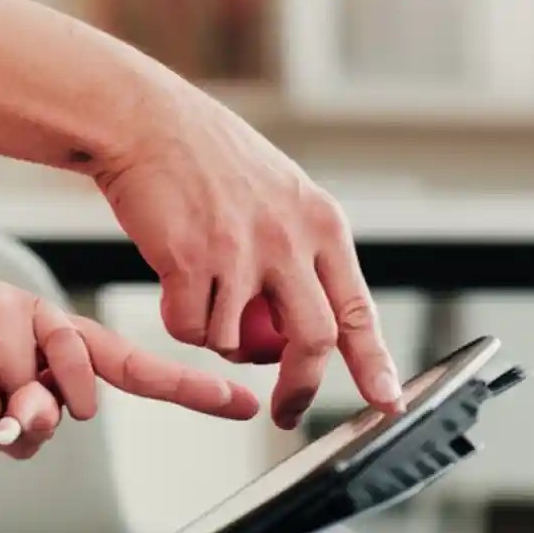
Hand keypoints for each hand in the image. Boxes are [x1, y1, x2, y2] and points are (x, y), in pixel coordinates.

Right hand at [0, 232, 259, 456]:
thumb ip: (25, 410)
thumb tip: (39, 426)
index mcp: (59, 331)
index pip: (133, 367)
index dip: (190, 388)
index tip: (244, 402)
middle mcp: (46, 322)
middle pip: (63, 417)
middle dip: (21, 424)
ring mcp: (12, 323)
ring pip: (7, 422)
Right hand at [96, 92, 403, 428]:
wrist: (147, 122)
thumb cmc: (207, 158)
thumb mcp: (280, 195)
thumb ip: (301, 253)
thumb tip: (303, 325)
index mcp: (321, 222)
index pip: (358, 309)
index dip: (374, 363)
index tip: (386, 400)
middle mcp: (288, 239)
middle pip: (312, 341)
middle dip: (299, 388)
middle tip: (285, 410)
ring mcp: (239, 252)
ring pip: (237, 343)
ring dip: (219, 341)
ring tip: (205, 303)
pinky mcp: (190, 261)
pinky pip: (190, 329)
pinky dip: (181, 322)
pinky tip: (174, 288)